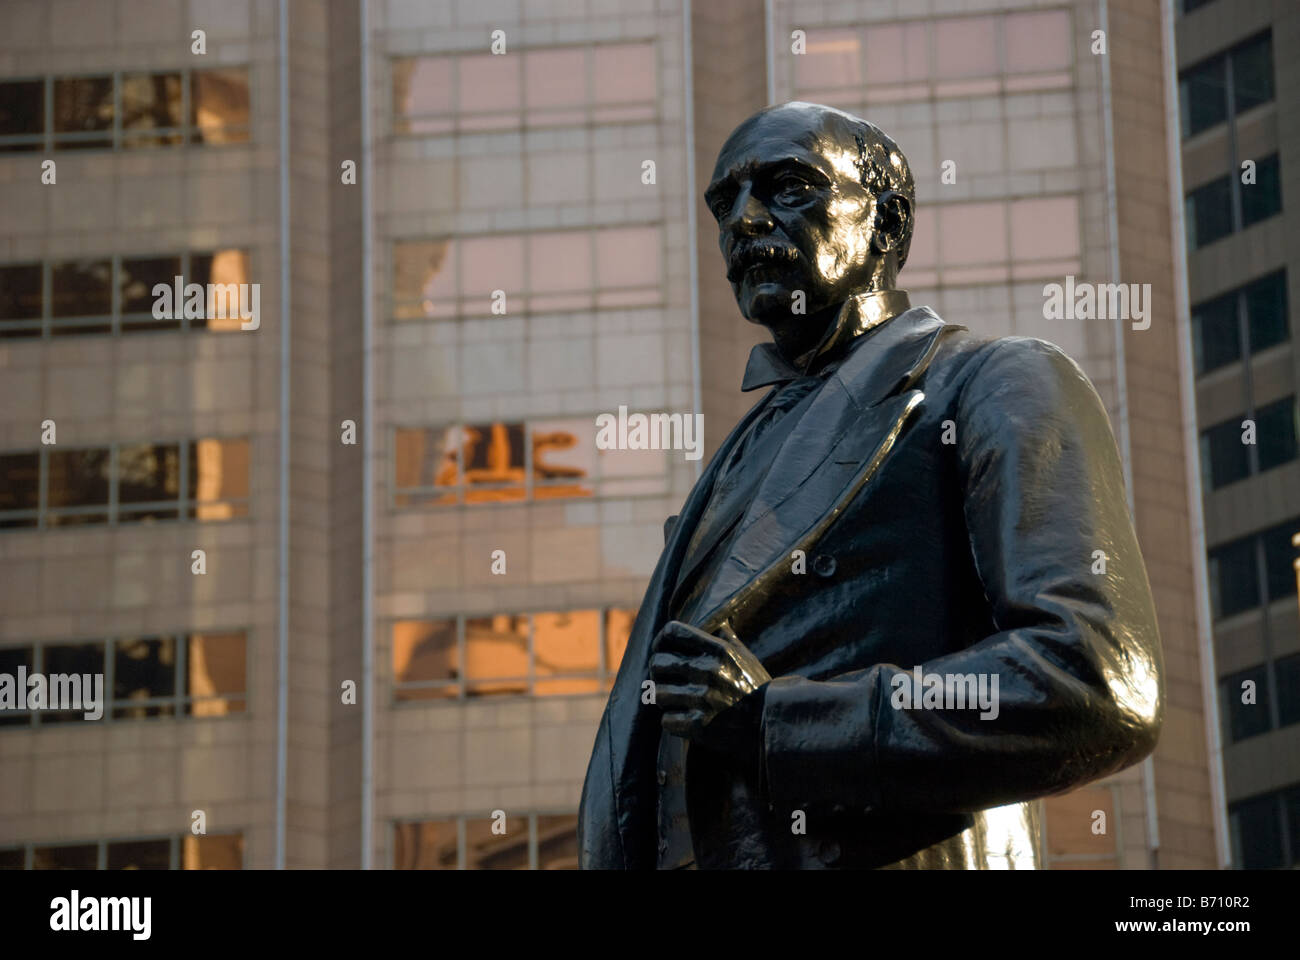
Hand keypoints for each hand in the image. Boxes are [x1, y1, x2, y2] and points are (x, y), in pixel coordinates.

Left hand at [650, 620, 771, 749]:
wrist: (772, 723)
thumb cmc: (756, 687)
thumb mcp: (745, 656)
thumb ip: (727, 638)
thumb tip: (719, 620)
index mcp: (719, 650)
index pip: (672, 632)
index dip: (661, 641)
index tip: (662, 650)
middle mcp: (709, 671)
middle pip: (657, 663)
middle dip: (658, 673)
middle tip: (667, 680)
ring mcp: (703, 699)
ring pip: (657, 693)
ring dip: (664, 698)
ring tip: (674, 701)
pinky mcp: (699, 725)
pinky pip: (666, 720)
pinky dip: (672, 721)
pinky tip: (684, 719)